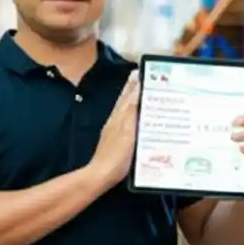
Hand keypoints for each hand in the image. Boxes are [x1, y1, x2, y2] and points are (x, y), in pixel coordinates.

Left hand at [89, 71, 140, 187]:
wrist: (101, 174)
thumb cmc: (117, 155)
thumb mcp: (128, 132)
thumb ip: (132, 112)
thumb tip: (138, 91)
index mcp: (120, 116)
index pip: (129, 94)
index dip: (136, 83)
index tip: (142, 70)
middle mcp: (116, 119)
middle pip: (126, 99)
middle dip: (134, 86)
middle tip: (141, 75)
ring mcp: (115, 128)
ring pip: (125, 108)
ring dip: (132, 97)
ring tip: (140, 89)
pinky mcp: (116, 138)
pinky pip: (125, 119)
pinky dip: (131, 112)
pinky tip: (134, 114)